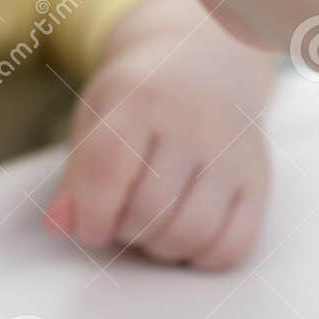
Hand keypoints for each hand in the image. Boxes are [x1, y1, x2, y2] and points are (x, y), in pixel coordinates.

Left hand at [45, 0, 273, 268]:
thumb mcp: (97, 115)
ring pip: (191, 232)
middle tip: (120, 219)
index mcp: (141, 99)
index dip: (90, 213)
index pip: (108, 168)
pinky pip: (233, 246)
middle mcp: (193, 123)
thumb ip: (78, 174)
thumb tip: (59, 226)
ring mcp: (232, 153)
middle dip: (124, 231)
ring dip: (159, 247)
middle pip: (149, 209)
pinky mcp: (259, 181)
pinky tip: (184, 237)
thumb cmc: (138, 97)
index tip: (89, 225)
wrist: (204, 62)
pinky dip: (201, 257)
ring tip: (149, 226)